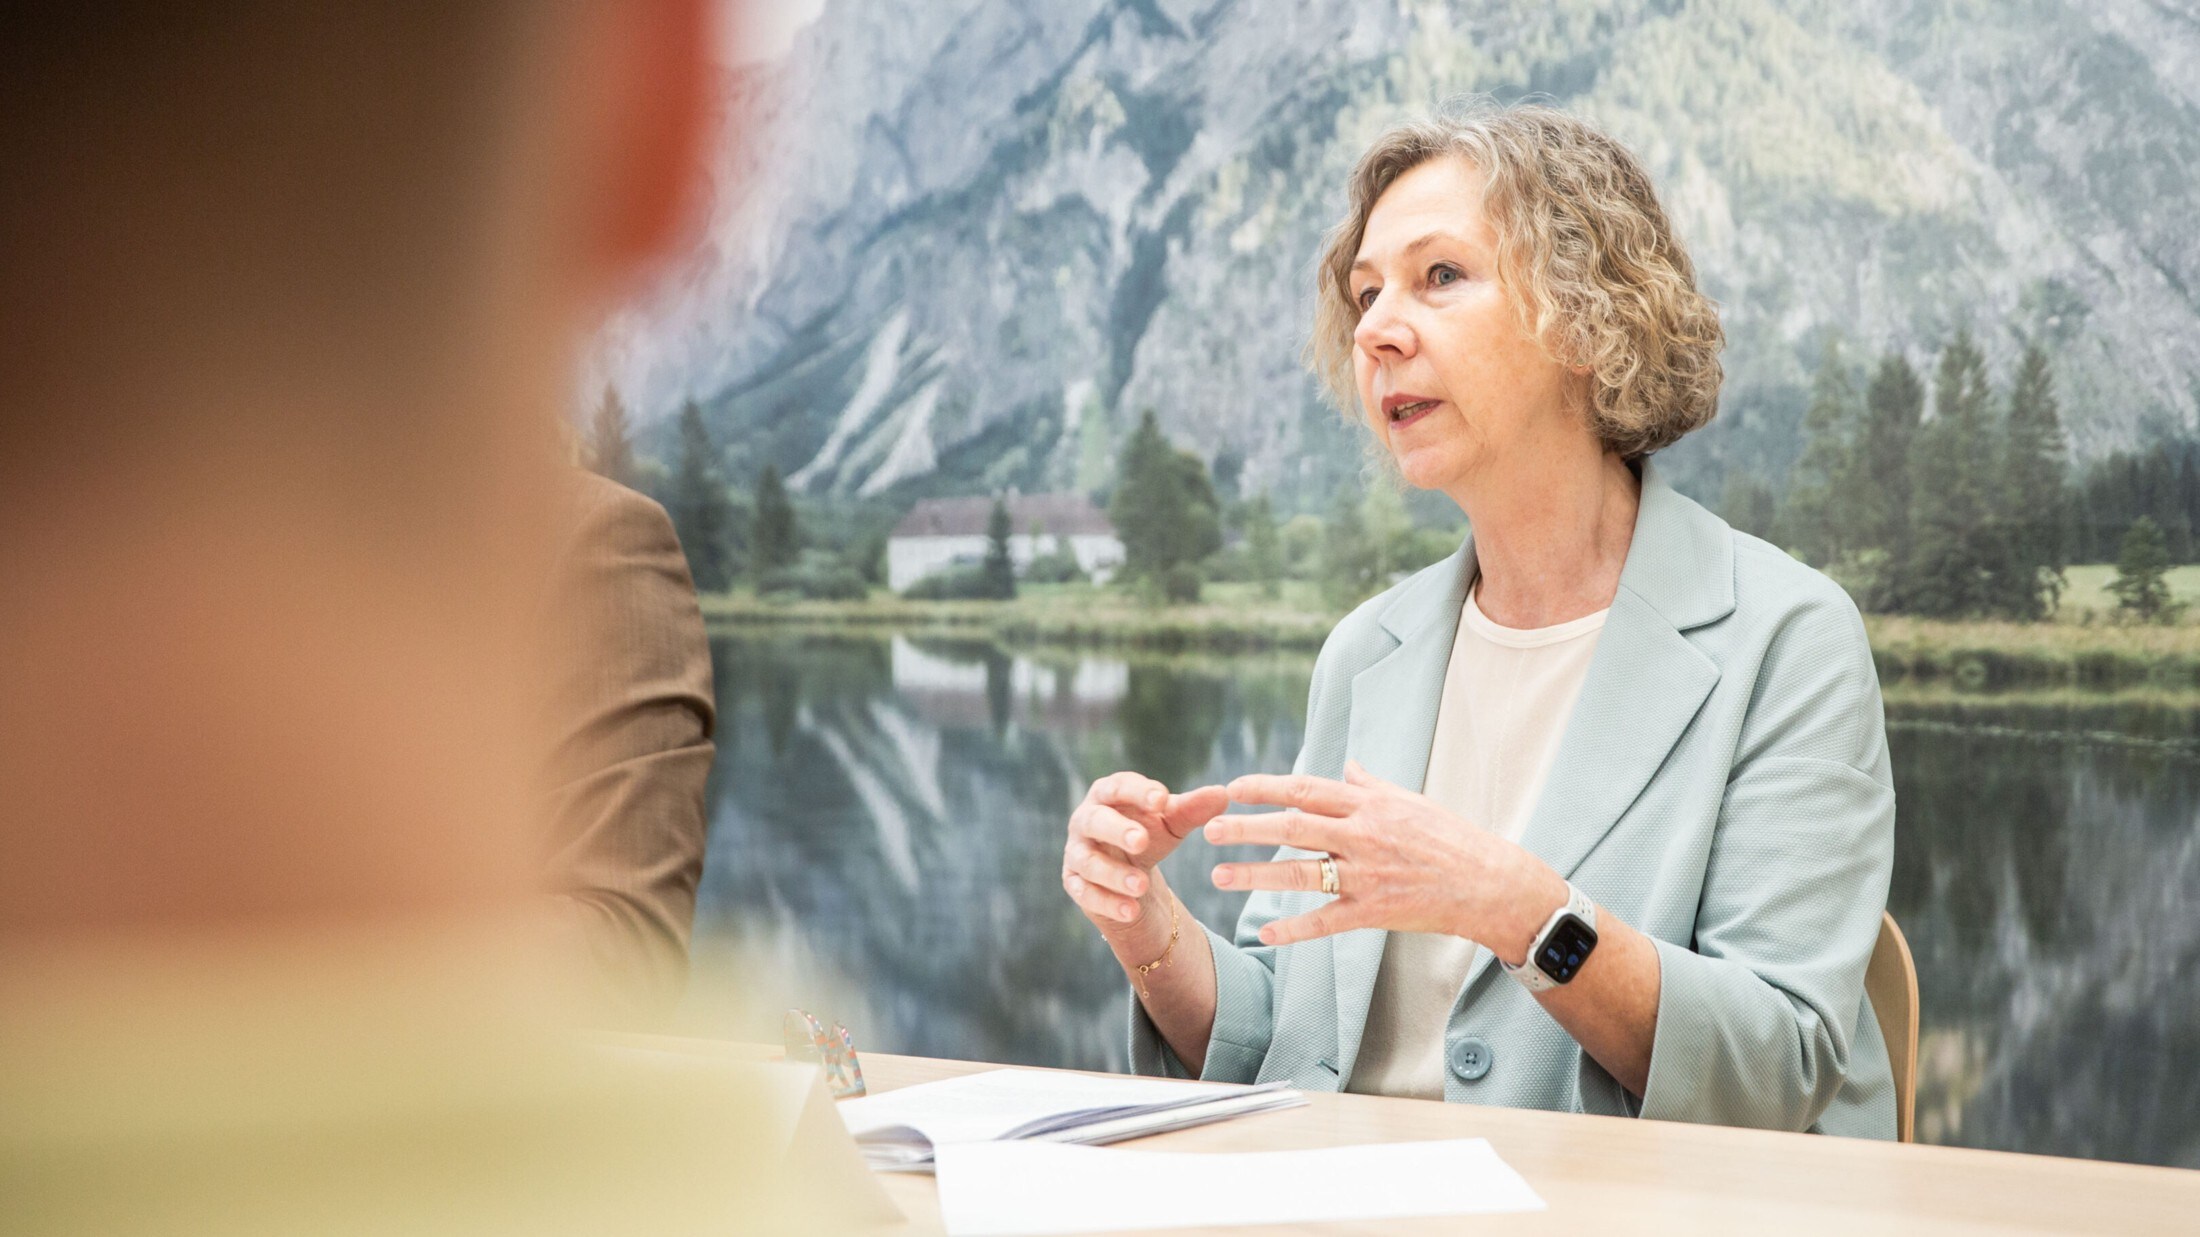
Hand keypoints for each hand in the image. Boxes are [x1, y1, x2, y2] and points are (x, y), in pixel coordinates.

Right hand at [1061, 771, 1229, 934]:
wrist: (1128, 872)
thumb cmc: (1148, 834)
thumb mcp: (1172, 823)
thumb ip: (1193, 809)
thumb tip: (1222, 794)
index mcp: (1108, 794)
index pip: (1118, 787)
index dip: (1137, 792)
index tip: (1162, 799)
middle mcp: (1085, 820)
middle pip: (1094, 820)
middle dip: (1117, 831)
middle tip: (1141, 841)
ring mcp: (1076, 853)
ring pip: (1088, 861)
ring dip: (1114, 874)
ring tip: (1141, 885)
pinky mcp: (1074, 883)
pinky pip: (1085, 893)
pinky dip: (1108, 903)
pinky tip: (1132, 911)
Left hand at [1205, 760, 1565, 954]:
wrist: (1490, 884)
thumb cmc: (1451, 838)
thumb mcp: (1411, 802)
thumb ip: (1372, 785)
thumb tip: (1347, 765)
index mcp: (1370, 805)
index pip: (1307, 789)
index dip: (1266, 787)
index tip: (1232, 788)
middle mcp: (1363, 836)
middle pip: (1294, 827)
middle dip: (1248, 827)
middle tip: (1209, 829)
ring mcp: (1367, 875)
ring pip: (1301, 873)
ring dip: (1256, 875)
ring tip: (1219, 876)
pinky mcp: (1375, 911)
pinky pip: (1327, 922)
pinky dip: (1295, 929)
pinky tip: (1266, 934)